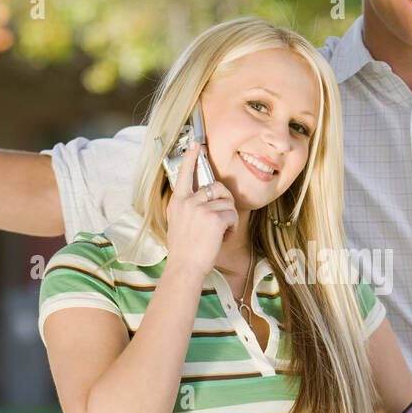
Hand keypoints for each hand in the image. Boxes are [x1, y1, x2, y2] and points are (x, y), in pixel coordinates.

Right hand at [165, 141, 238, 275]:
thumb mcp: (179, 222)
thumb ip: (189, 207)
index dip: (191, 158)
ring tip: (218, 233)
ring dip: (228, 218)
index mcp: (178, 202)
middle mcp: (188, 201)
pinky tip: (222, 238)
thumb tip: (206, 195)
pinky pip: (233, 215)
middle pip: (216, 187)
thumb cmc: (184, 249)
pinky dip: (232, 228)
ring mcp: (201, 208)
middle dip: (224, 201)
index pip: (185, 175)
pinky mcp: (215, 217)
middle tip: (221, 218)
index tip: (196, 145)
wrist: (185, 267)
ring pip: (227, 202)